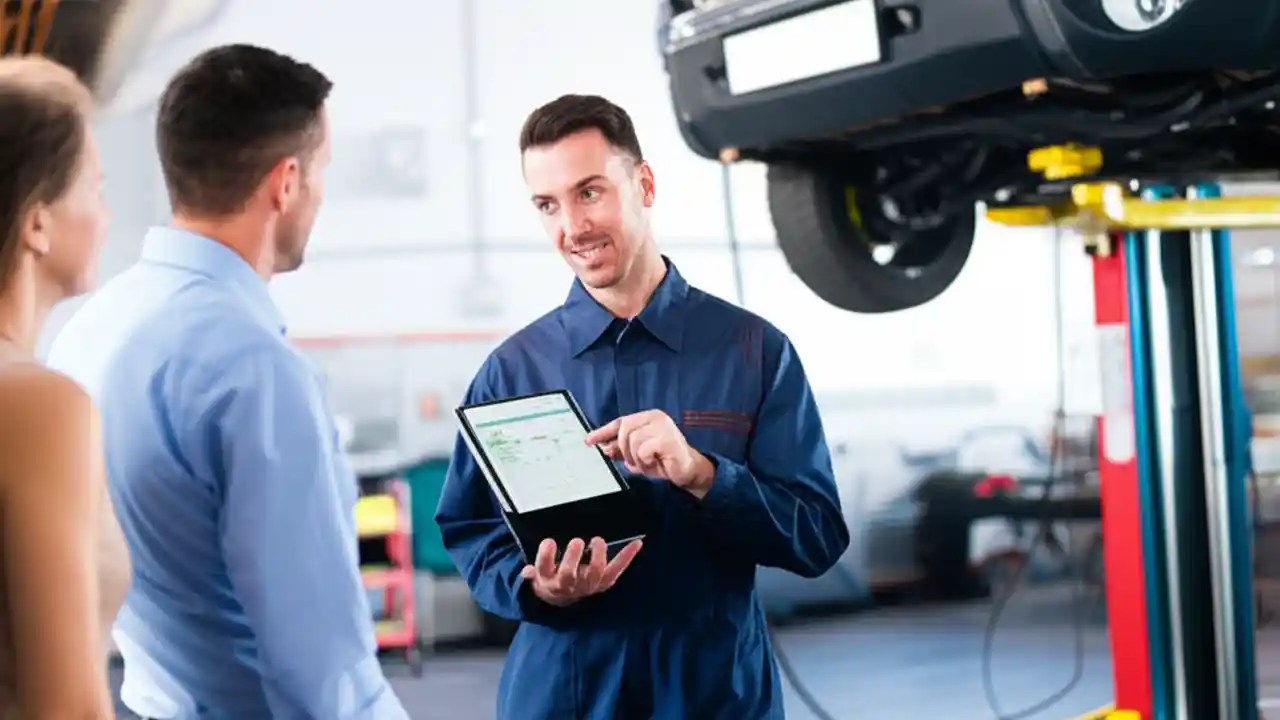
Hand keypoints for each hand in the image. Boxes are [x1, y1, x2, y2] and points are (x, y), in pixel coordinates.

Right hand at [520, 537, 642, 606]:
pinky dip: (627, 556)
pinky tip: (637, 542)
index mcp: (548, 580)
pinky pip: (617, 570)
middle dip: (573, 558)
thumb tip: (526, 572)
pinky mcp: (604, 581)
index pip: (544, 570)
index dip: (546, 556)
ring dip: (598, 556)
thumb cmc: (549, 579)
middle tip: (576, 541)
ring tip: (597, 540)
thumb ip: (531, 573)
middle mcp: (569, 584)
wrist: (562, 600)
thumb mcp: (535, 577)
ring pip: (594, 573)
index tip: (549, 541)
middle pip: (569, 575)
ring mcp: (588, 584)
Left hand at [584, 410, 715, 497]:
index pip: (620, 422)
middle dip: (624, 449)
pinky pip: (643, 450)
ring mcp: (663, 427)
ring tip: (647, 463)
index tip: (589, 440)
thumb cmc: (664, 461)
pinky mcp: (667, 439)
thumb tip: (604, 447)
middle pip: (624, 430)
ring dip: (636, 458)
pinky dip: (645, 461)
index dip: (603, 431)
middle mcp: (655, 417)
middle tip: (633, 461)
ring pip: (632, 441)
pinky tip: (655, 463)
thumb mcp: (638, 455)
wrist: (688, 471)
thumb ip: (622, 449)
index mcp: (648, 417)